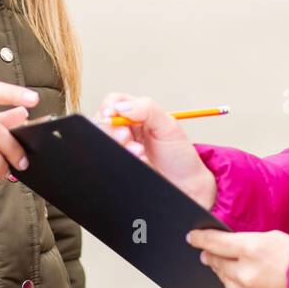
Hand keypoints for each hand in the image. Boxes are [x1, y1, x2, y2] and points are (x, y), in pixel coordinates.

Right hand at [95, 92, 216, 209]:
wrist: (184, 185)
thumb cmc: (179, 155)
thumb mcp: (169, 126)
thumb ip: (147, 109)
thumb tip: (121, 106)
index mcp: (139, 114)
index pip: (114, 102)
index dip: (109, 107)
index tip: (111, 114)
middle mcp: (128, 129)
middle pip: (104, 121)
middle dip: (113, 129)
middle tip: (126, 137)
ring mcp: (123, 146)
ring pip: (105, 139)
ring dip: (119, 144)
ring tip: (139, 152)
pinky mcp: (121, 161)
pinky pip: (110, 157)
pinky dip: (121, 157)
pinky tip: (139, 161)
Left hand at [187, 228, 288, 287]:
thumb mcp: (275, 239)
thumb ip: (247, 242)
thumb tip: (225, 246)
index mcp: (252, 249)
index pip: (215, 241)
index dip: (200, 238)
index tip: (192, 237)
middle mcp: (245, 273)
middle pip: (216, 262)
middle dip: (212, 256)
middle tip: (209, 254)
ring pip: (224, 280)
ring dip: (226, 274)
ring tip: (240, 270)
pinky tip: (251, 287)